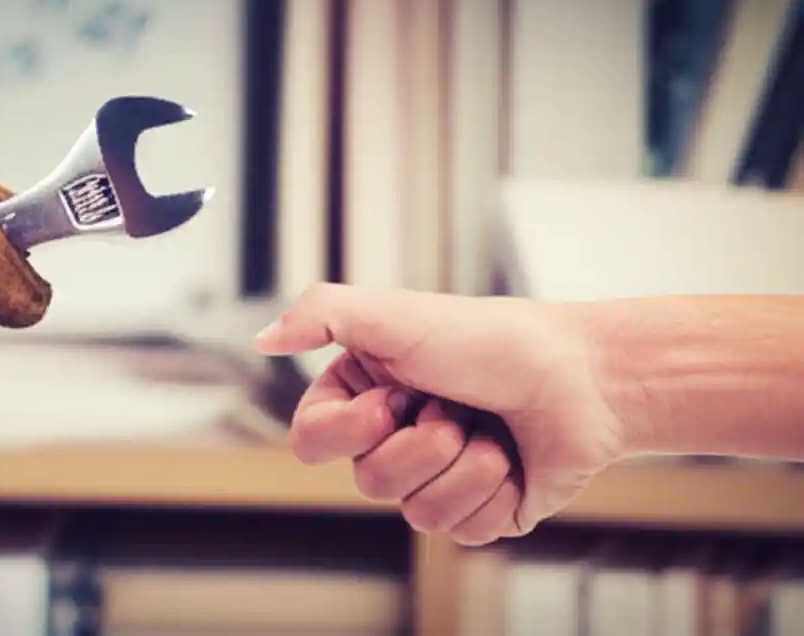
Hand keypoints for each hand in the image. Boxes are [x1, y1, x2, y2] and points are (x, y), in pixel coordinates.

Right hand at [255, 284, 633, 544]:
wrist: (584, 378)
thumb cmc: (494, 339)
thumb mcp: (398, 314)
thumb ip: (322, 314)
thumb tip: (261, 339)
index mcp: (365, 394)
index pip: (311, 441)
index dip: (350, 429)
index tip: (393, 395)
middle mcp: (394, 438)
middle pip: (366, 482)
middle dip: (422, 445)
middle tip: (454, 406)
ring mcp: (435, 479)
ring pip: (416, 513)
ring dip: (463, 466)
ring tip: (490, 431)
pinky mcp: (478, 512)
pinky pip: (462, 531)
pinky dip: (492, 492)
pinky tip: (513, 461)